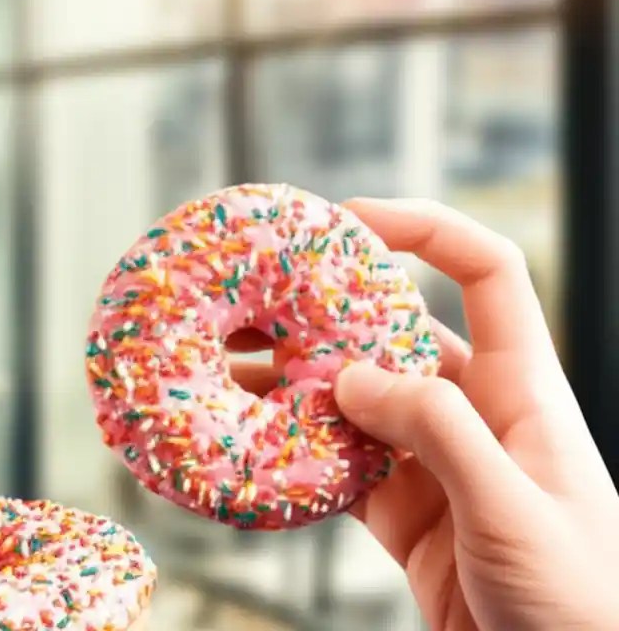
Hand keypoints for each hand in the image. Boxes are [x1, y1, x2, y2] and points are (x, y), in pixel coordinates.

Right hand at [238, 198, 618, 629]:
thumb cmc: (584, 601)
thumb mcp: (512, 508)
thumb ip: (438, 433)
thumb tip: (352, 377)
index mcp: (521, 391)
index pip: (485, 274)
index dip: (423, 230)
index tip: (348, 219)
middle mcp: (474, 414)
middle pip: (392, 333)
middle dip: (324, 312)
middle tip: (252, 306)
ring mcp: (435, 465)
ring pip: (354, 402)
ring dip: (294, 386)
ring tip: (228, 374)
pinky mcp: (405, 515)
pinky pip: (338, 467)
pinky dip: (294, 456)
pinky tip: (253, 447)